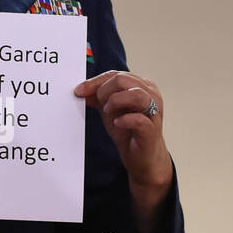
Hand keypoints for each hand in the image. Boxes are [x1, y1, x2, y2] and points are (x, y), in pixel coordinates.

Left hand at [73, 70, 169, 188]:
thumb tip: (82, 90)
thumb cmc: (128, 131)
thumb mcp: (110, 110)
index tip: (79, 91)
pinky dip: (124, 120)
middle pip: (124, 80)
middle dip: (104, 91)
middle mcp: (151, 95)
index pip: (115, 75)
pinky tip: (117, 123)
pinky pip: (139, 120)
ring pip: (136, 95)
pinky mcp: (151, 129)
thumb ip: (98, 98)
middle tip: (100, 106)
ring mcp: (154, 111)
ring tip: (108, 112)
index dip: (95, 82)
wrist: (140, 157)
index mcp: (141, 86)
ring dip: (115, 101)